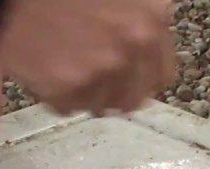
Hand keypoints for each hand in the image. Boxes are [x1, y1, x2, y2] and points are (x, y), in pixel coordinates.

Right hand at [0, 0, 176, 115]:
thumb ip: (137, 17)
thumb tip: (144, 43)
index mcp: (150, 19)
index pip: (161, 75)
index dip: (141, 78)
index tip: (128, 80)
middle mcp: (131, 47)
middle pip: (132, 99)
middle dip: (114, 93)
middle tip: (92, 79)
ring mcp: (100, 70)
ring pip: (100, 106)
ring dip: (85, 95)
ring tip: (65, 66)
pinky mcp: (67, 89)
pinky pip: (68, 108)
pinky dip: (58, 96)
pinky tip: (48, 69)